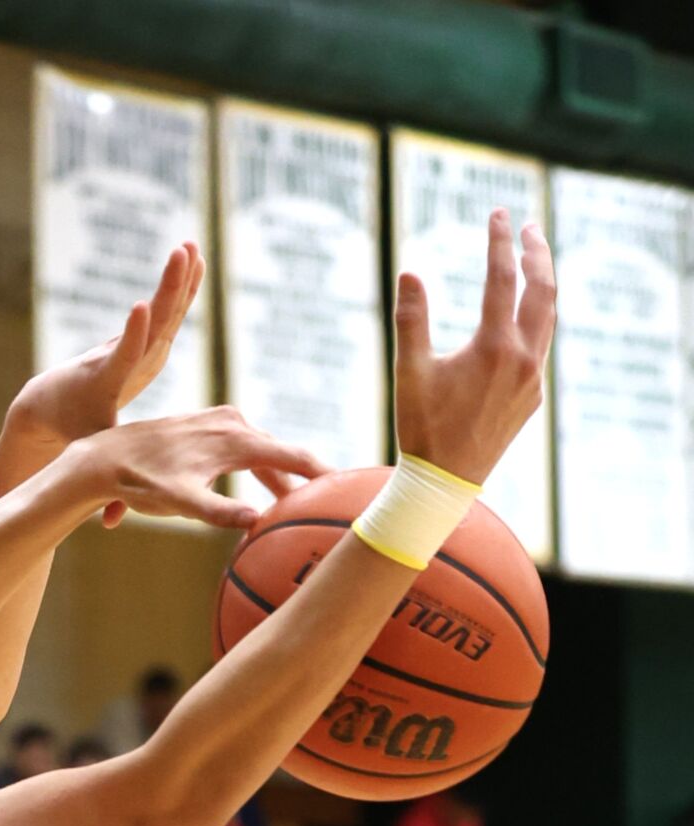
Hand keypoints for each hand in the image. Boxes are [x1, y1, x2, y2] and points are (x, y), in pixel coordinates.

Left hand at [0, 243, 206, 489]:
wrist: (48, 402)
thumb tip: (107, 521)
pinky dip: (182, 287)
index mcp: (108, 382)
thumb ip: (102, 486)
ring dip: (176, 280)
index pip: (124, 356)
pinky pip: (167, 311)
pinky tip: (196, 259)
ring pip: (160, 310)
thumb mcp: (89, 455)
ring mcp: (133, 346)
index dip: (133, 335)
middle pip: (150, 322)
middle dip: (165, 290)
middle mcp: (121, 356)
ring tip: (188, 246)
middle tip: (178, 257)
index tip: (140, 307)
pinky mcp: (144, 343)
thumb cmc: (73, 431)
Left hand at [69, 406, 329, 529]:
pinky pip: (248, 448)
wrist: (104, 456)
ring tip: (307, 502)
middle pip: (284, 453)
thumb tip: (257, 522)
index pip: (293, 457)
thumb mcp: (179, 502)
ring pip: (265, 451)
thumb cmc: (140, 482)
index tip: (353, 488)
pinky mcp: (209, 425)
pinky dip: (263, 467)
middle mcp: (233, 423)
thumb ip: (219, 512)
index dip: (324, 475)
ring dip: (284, 476)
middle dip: (310, 478)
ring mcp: (221, 421)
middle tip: (341, 501)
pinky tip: (269, 489)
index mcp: (235, 440)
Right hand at [394, 210, 554, 483]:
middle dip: (537, 253)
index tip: (498, 213)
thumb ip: (411, 320)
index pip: (501, 278)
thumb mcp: (409, 371)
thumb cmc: (421, 426)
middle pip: (542, 289)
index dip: (498, 241)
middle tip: (529, 227)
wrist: (445, 480)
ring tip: (532, 262)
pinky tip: (521, 316)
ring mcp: (533, 378)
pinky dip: (536, 318)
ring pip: (548, 317)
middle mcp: (523, 358)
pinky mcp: (533, 395)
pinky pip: (541, 345)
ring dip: (541, 284)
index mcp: (494, 347)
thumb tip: (410, 272)